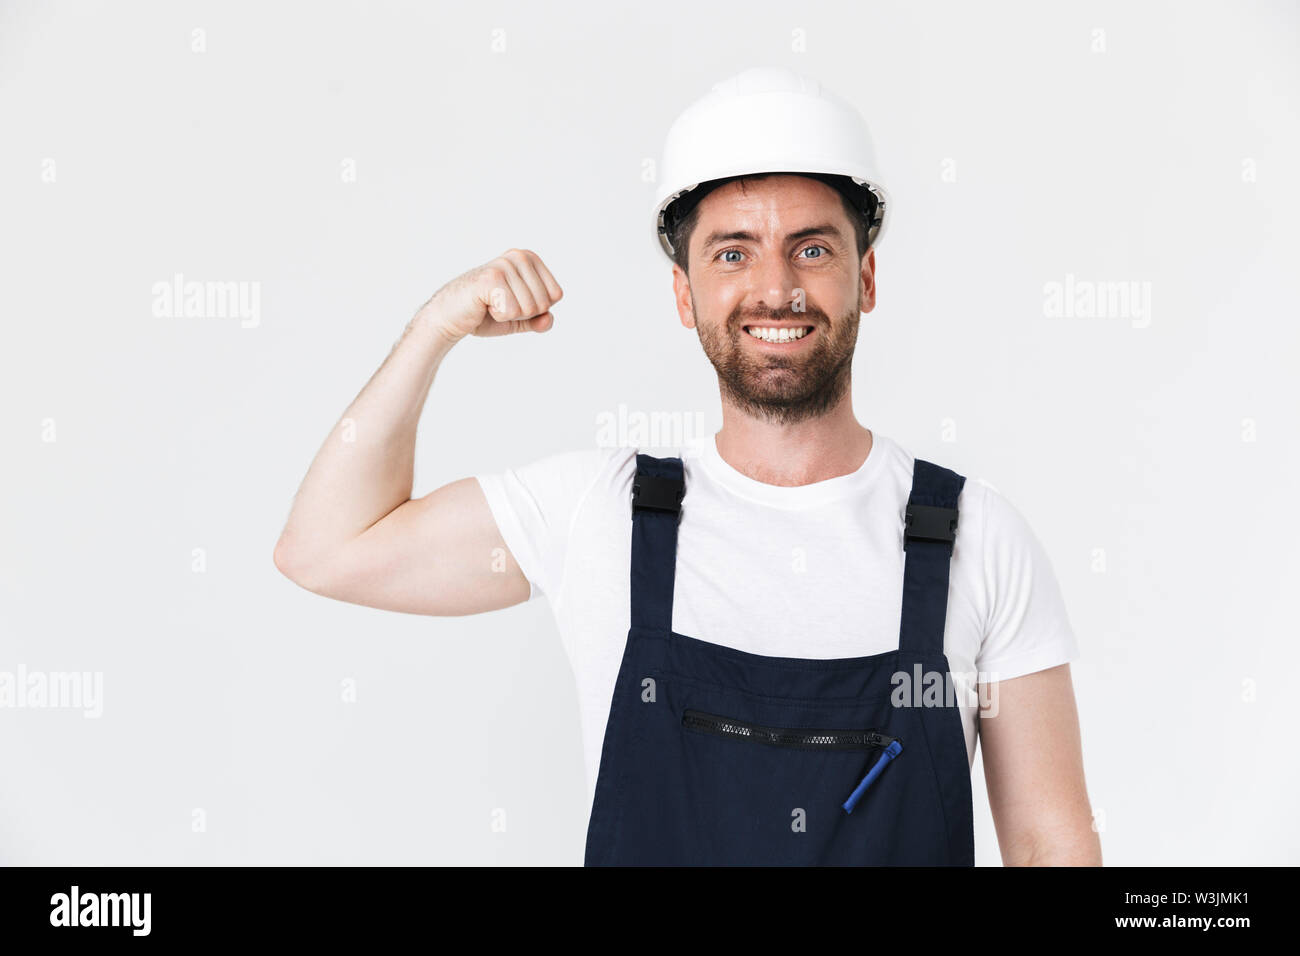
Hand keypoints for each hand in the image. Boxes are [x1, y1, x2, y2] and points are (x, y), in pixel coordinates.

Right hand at [423, 248, 562, 343]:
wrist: (449, 317)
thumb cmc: (484, 314)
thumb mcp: (519, 318)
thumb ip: (539, 320)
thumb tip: (549, 318)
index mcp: (529, 259)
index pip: (556, 295)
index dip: (536, 309)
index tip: (513, 302)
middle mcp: (519, 256)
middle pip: (544, 302)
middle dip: (522, 313)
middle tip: (498, 305)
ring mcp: (505, 264)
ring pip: (530, 308)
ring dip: (509, 315)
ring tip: (490, 304)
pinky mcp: (491, 277)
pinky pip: (512, 311)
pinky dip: (499, 316)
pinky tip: (483, 305)